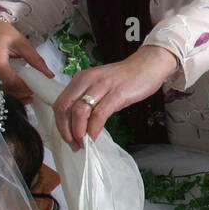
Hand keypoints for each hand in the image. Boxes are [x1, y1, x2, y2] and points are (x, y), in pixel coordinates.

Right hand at [0, 19, 54, 102]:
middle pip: (4, 89)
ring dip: (12, 95)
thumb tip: (49, 75)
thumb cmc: (2, 33)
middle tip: (32, 93)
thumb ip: (36, 60)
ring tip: (25, 94)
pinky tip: (14, 92)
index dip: (24, 88)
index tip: (34, 89)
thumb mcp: (22, 43)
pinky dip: (4, 92)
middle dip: (19, 94)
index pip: (11, 81)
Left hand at [53, 44, 177, 148]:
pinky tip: (95, 137)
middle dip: (66, 130)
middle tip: (75, 145)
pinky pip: (99, 114)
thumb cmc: (125, 78)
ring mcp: (102, 86)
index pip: (60, 103)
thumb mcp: (100, 86)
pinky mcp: (117, 93)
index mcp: (81, 79)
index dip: (60, 124)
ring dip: (78, 132)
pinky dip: (93, 129)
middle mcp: (87, 80)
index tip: (68, 138)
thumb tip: (80, 125)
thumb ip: (89, 101)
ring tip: (84, 143)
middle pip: (64, 108)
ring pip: (79, 112)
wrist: (148, 65)